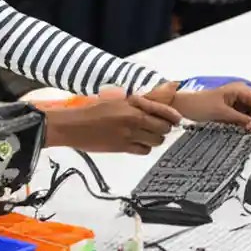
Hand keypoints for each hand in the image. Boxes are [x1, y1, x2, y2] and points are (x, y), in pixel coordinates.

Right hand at [44, 82, 182, 153]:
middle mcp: (133, 121)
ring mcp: (129, 136)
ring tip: (147, 134)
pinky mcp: (123, 148)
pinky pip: (144, 150)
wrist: (72, 126)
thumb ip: (135, 101)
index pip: (162, 111)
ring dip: (155, 138)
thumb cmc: (90, 109)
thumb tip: (152, 100)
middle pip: (163, 128)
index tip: (177, 118)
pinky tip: (137, 142)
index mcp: (131, 106)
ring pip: (156, 141)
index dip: (173, 115)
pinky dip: (144, 147)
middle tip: (158, 125)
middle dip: (163, 127)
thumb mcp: (114, 99)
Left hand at [171, 81, 250, 133]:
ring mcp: (236, 103)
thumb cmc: (197, 104)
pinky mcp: (232, 111)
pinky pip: (245, 118)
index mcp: (239, 89)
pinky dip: (247, 126)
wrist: (181, 107)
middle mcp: (240, 94)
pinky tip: (246, 132)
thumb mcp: (220, 112)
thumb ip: (239, 119)